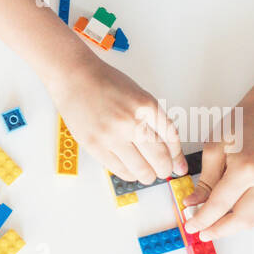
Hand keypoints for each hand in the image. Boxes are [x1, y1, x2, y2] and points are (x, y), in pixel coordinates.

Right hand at [51, 53, 186, 185]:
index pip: (171, 137)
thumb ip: (152, 118)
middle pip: (160, 158)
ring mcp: (112, 135)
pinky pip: (120, 170)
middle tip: (164, 171)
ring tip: (148, 174)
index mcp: (146, 105)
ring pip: (142, 170)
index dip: (177, 155)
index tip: (178, 164)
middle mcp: (132, 121)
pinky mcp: (95, 146)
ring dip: (149, 176)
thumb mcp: (137, 94)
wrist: (75, 77)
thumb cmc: (104, 82)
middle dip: (165, 169)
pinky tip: (130, 170)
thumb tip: (165, 146)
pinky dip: (129, 174)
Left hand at [183, 93, 253, 239]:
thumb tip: (193, 203)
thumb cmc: (242, 125)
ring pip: (253, 219)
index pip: (221, 204)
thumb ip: (204, 179)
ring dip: (230, 226)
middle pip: (242, 220)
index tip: (191, 224)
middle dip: (219, 230)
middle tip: (201, 232)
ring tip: (211, 225)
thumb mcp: (214, 147)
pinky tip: (227, 214)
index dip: (203, 218)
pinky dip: (242, 216)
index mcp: (247, 167)